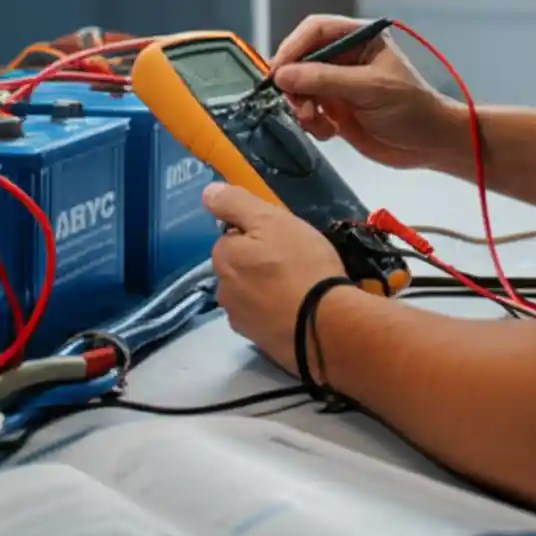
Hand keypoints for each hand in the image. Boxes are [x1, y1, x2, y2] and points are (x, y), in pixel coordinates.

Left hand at [202, 182, 346, 374]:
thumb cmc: (302, 266)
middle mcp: (223, 290)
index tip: (283, 239)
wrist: (328, 326)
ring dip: (268, 290)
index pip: (233, 236)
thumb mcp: (271, 220)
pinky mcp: (260, 343)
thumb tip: (207, 192)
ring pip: (251, 294)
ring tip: (301, 288)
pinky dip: (278, 313)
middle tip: (296, 262)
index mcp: (223, 258)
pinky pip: (266, 318)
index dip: (258, 235)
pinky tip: (300, 311)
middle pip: (240, 267)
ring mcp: (240, 320)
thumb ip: (236, 204)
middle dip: (260, 263)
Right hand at [272, 14, 463, 168]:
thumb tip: (283, 75)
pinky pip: (307, 111)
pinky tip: (329, 132)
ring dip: (301, 106)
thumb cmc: (411, 109)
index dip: (293, 47)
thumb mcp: (369, 88)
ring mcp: (338, 85)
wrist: (428, 145)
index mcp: (359, 39)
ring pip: (299, 88)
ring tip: (315, 122)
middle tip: (298, 104)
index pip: (315, 30)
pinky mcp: (334, 110)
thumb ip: (325, 79)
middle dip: (295, 83)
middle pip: (301, 60)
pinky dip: (311, 123)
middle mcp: (345, 58)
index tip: (278, 70)